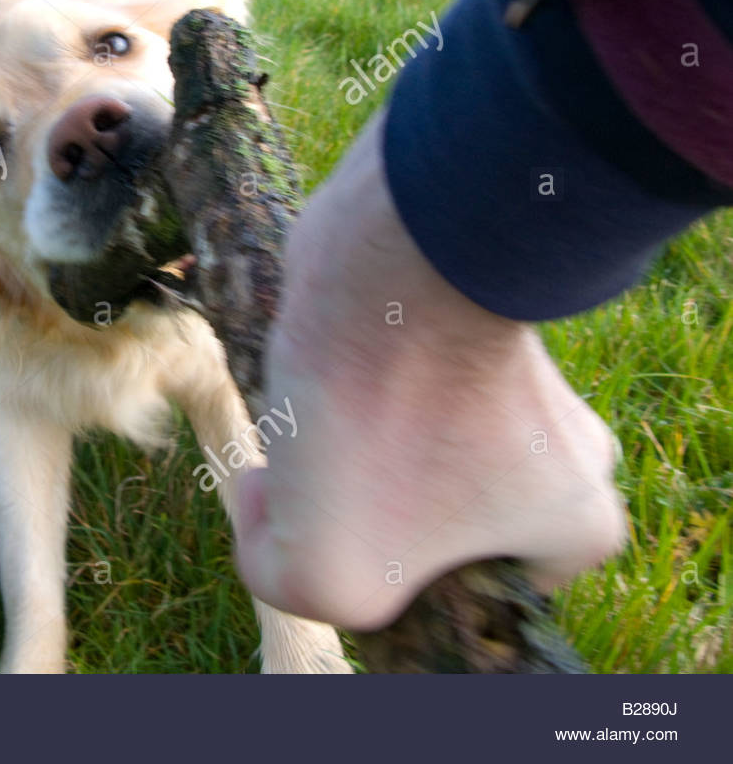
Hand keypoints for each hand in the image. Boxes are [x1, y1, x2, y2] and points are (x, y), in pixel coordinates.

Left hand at [231, 109, 626, 629]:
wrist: (380, 253)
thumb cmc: (379, 415)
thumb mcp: (331, 573)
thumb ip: (299, 590)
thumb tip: (273, 517)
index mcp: (574, 529)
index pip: (447, 596)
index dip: (368, 577)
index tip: (341, 524)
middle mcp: (561, 454)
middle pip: (419, 521)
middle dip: (354, 504)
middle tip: (328, 460)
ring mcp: (515, 383)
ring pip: (399, 451)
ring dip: (342, 441)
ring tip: (323, 404)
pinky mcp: (464, 328)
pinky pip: (393, 389)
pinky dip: (344, 386)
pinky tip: (319, 366)